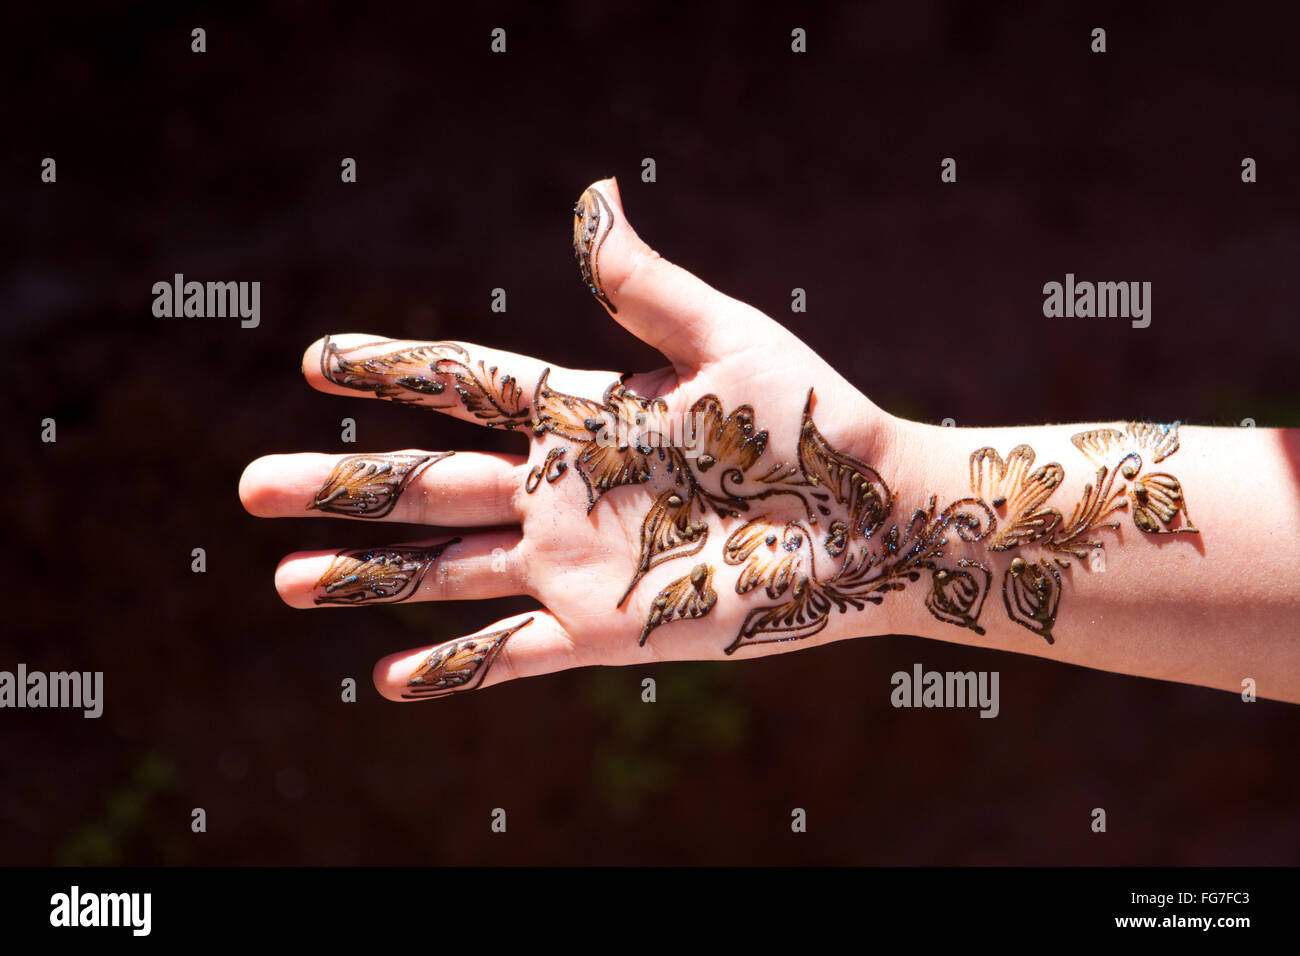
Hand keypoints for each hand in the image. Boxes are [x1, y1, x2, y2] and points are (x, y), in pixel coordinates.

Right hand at [238, 177, 907, 700]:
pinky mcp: (604, 631)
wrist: (871, 524)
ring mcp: (575, 562)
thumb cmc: (811, 423)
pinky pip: (510, 654)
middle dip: (343, 485)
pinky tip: (386, 679)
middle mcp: (562, 489)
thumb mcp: (726, 342)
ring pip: (447, 571)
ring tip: (288, 579)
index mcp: (584, 413)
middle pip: (428, 486)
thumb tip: (592, 196)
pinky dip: (452, 668)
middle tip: (254, 485)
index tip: (317, 359)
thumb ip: (645, 287)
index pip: (465, 386)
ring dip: (368, 578)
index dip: (394, 369)